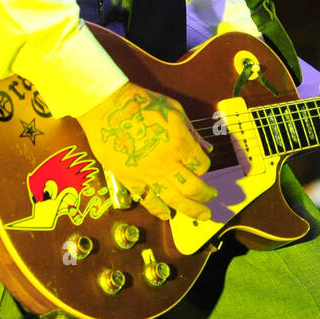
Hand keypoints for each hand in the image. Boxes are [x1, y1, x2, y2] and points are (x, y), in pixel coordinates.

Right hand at [75, 80, 216, 223]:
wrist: (107, 107)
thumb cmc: (142, 103)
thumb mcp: (174, 109)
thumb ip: (191, 132)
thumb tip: (206, 149)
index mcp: (179, 142)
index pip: (201, 165)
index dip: (204, 167)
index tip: (201, 166)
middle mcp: (167, 162)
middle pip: (193, 188)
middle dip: (206, 195)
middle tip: (212, 198)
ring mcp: (148, 174)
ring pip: (174, 199)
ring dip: (191, 210)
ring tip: (202, 215)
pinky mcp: (130, 179)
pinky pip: (147, 200)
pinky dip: (158, 210)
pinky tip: (167, 215)